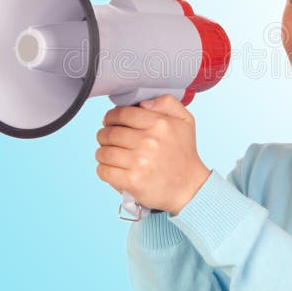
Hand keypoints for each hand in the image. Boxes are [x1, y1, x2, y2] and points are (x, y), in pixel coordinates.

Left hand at [95, 94, 211, 215]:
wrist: (189, 188)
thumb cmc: (184, 154)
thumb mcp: (185, 120)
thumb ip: (167, 103)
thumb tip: (143, 103)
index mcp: (159, 124)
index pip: (122, 113)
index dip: (111, 117)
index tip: (110, 122)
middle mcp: (149, 142)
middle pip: (109, 133)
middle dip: (104, 135)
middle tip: (108, 139)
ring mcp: (139, 162)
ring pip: (103, 152)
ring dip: (102, 153)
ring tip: (109, 154)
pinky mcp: (132, 181)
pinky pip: (104, 171)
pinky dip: (103, 169)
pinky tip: (113, 168)